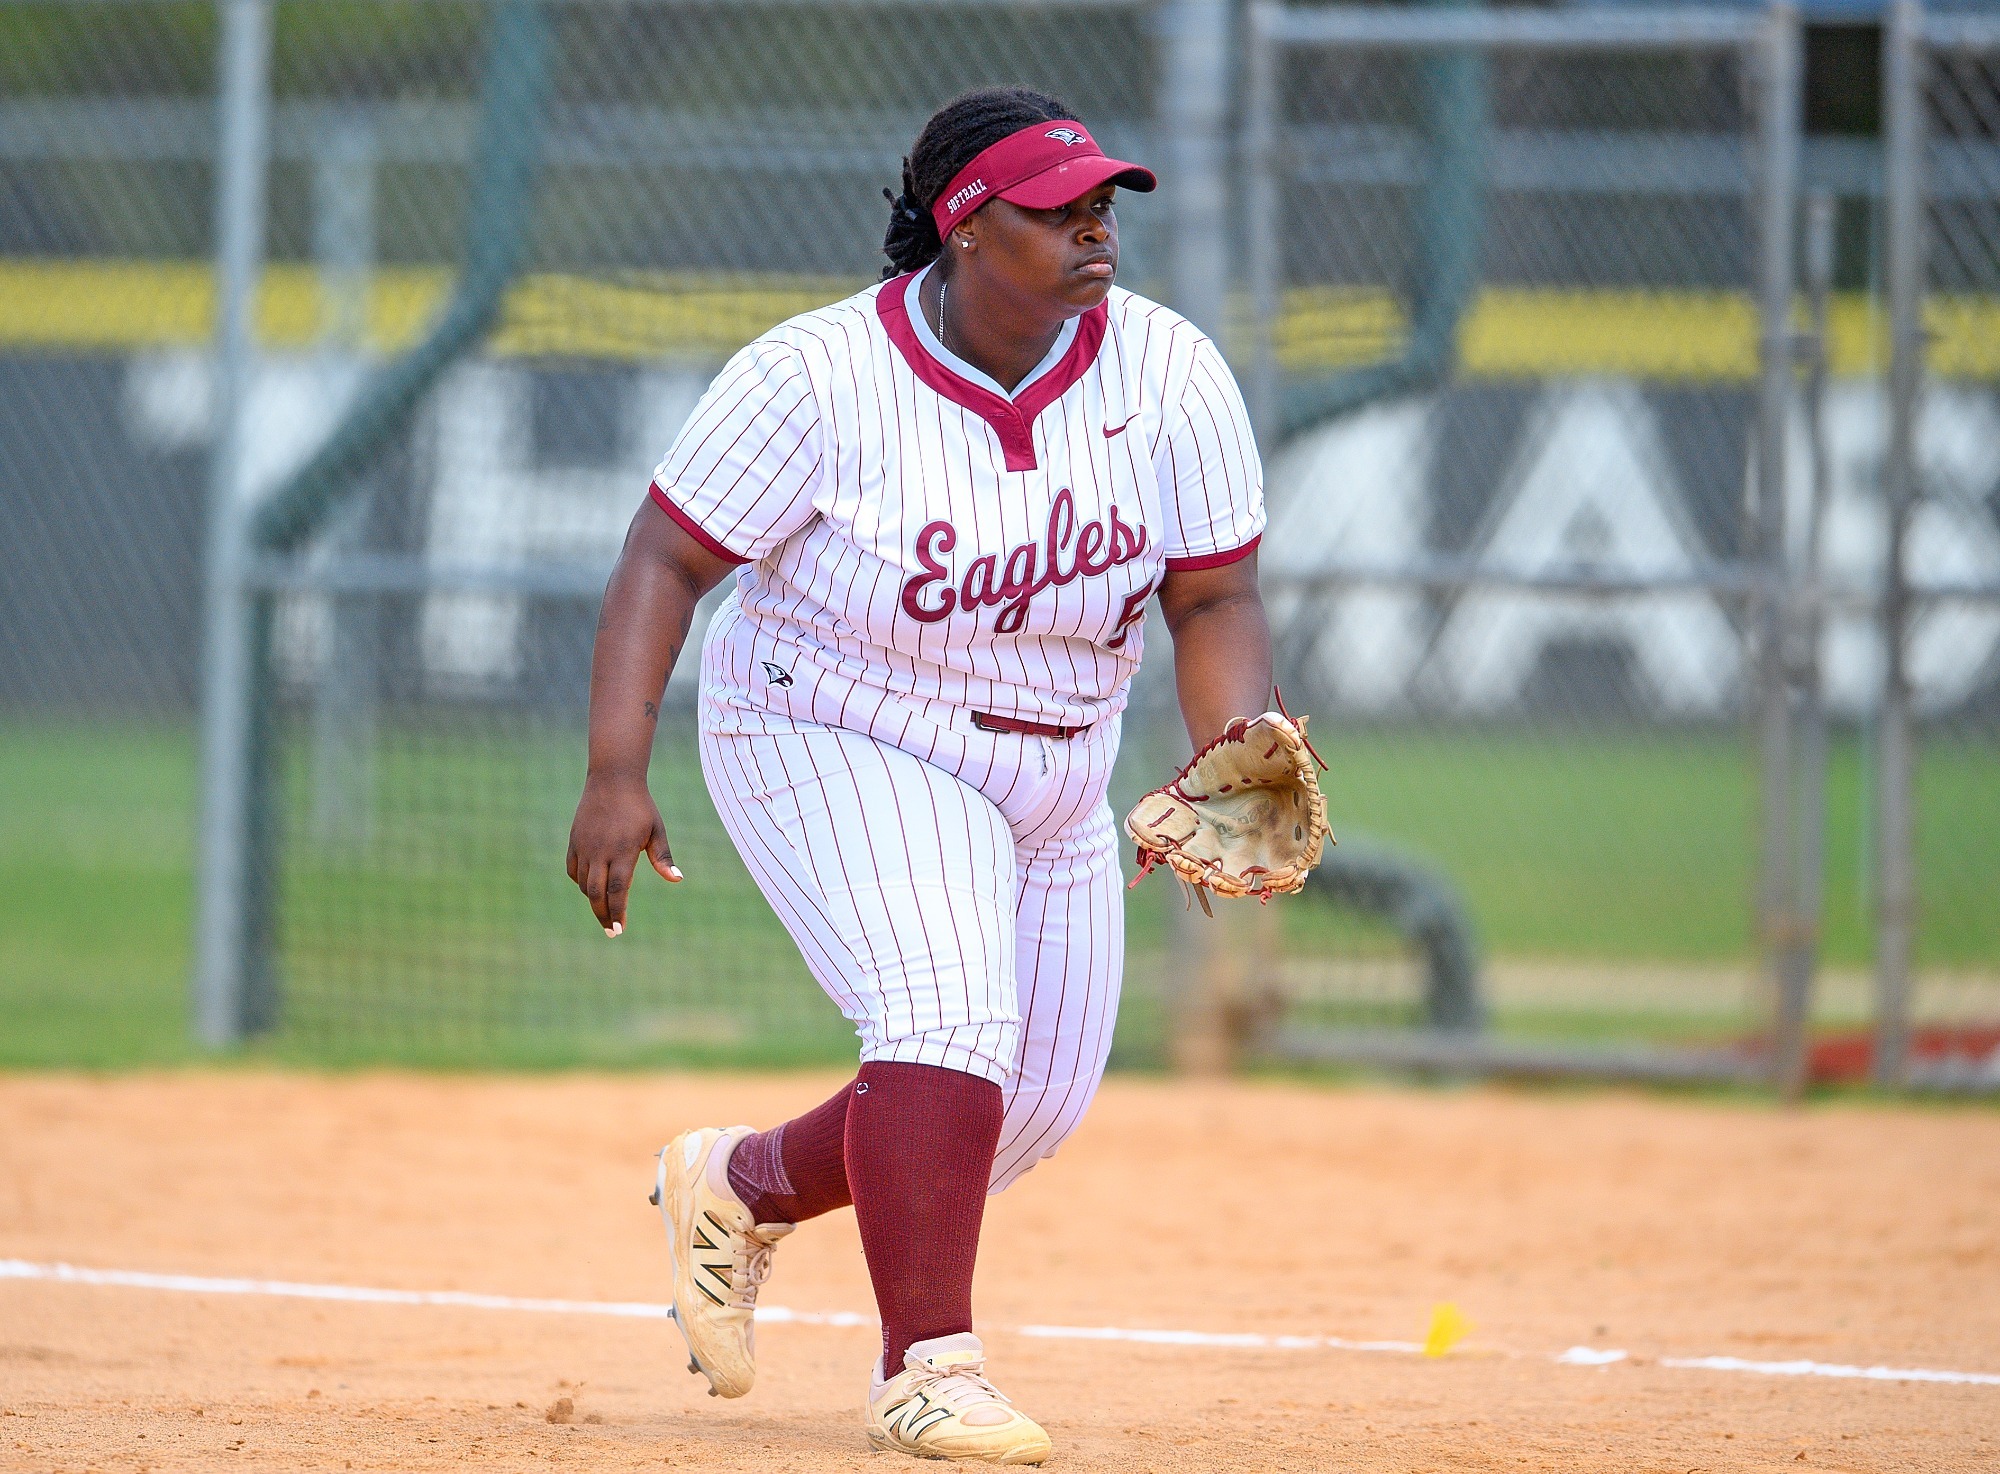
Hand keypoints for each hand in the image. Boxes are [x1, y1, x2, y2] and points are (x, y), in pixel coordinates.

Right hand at [566, 771, 680, 935]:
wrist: (612, 780)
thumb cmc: (640, 806)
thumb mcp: (656, 830)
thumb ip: (663, 857)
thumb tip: (677, 880)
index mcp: (623, 850)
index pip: (618, 890)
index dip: (618, 912)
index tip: (620, 929)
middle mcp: (600, 851)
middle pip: (596, 893)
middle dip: (603, 915)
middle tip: (611, 931)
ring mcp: (584, 846)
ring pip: (583, 884)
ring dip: (593, 901)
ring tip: (605, 911)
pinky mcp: (574, 841)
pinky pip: (573, 870)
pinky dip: (581, 883)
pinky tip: (591, 888)